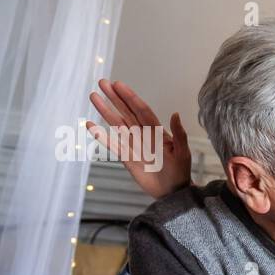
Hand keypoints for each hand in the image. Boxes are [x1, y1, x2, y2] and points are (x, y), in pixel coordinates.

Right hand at [87, 79, 192, 198]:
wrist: (173, 191)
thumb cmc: (181, 171)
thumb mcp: (183, 153)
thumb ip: (180, 135)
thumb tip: (175, 114)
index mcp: (157, 131)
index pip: (141, 111)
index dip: (130, 97)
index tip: (118, 85)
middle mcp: (143, 134)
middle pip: (126, 112)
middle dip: (115, 98)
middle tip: (102, 82)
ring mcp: (133, 145)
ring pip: (117, 124)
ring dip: (105, 110)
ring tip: (93, 96)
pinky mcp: (126, 157)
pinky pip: (112, 144)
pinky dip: (101, 136)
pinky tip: (90, 126)